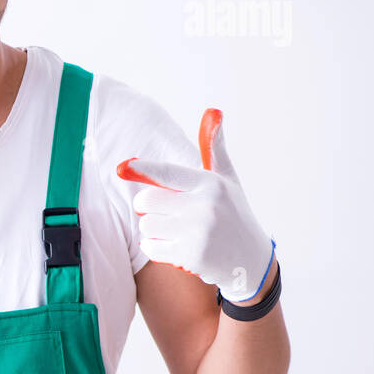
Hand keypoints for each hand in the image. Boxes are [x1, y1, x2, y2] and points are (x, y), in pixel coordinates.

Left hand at [115, 108, 274, 302]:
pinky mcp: (191, 255)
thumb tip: (213, 112)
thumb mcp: (228, 180)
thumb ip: (214, 149)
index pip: (167, 173)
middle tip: (167, 212)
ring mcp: (198, 232)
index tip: (122, 167)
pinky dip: (155, 247)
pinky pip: (150, 247)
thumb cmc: (233, 214)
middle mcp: (205, 205)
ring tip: (177, 231)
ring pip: (146, 224)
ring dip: (153, 229)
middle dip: (149, 207)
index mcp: (211, 183)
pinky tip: (174, 247)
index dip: (142, 170)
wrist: (251, 261)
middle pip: (147, 200)